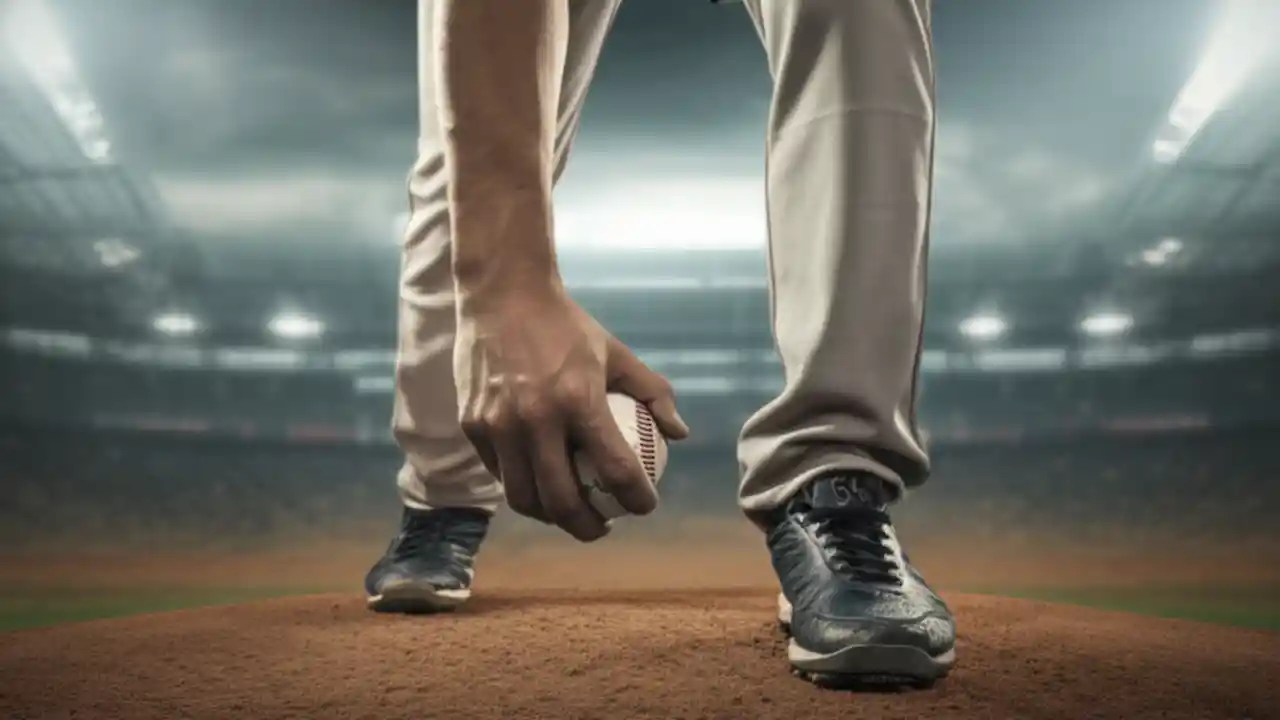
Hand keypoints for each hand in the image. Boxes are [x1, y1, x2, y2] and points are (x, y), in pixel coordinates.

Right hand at [453, 284, 688, 540]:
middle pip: (563, 501)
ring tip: (570, 513)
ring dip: (551, 517)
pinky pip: (500, 473)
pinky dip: (522, 487)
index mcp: (578, 400)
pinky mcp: (473, 425)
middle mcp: (535, 418)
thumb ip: (652, 392)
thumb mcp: (616, 353)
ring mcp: (499, 425)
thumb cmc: (566, 325)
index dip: (636, 498)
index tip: (644, 505)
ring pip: (524, 498)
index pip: (615, 470)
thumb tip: (678, 433)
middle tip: (604, 525)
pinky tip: (539, 484)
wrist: (501, 294)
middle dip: (590, 527)